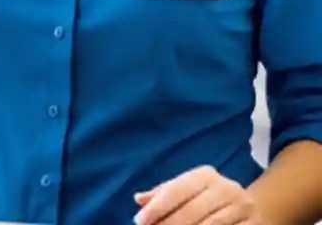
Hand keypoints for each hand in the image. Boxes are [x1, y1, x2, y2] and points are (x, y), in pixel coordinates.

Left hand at [134, 165, 261, 224]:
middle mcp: (226, 188)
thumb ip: (163, 194)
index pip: (176, 190)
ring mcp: (243, 207)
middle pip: (191, 210)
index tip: (140, 221)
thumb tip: (139, 199)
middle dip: (169, 224)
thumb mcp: (186, 191)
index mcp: (205, 175)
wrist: (254, 208)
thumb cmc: (208, 199)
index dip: (157, 207)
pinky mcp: (255, 224)